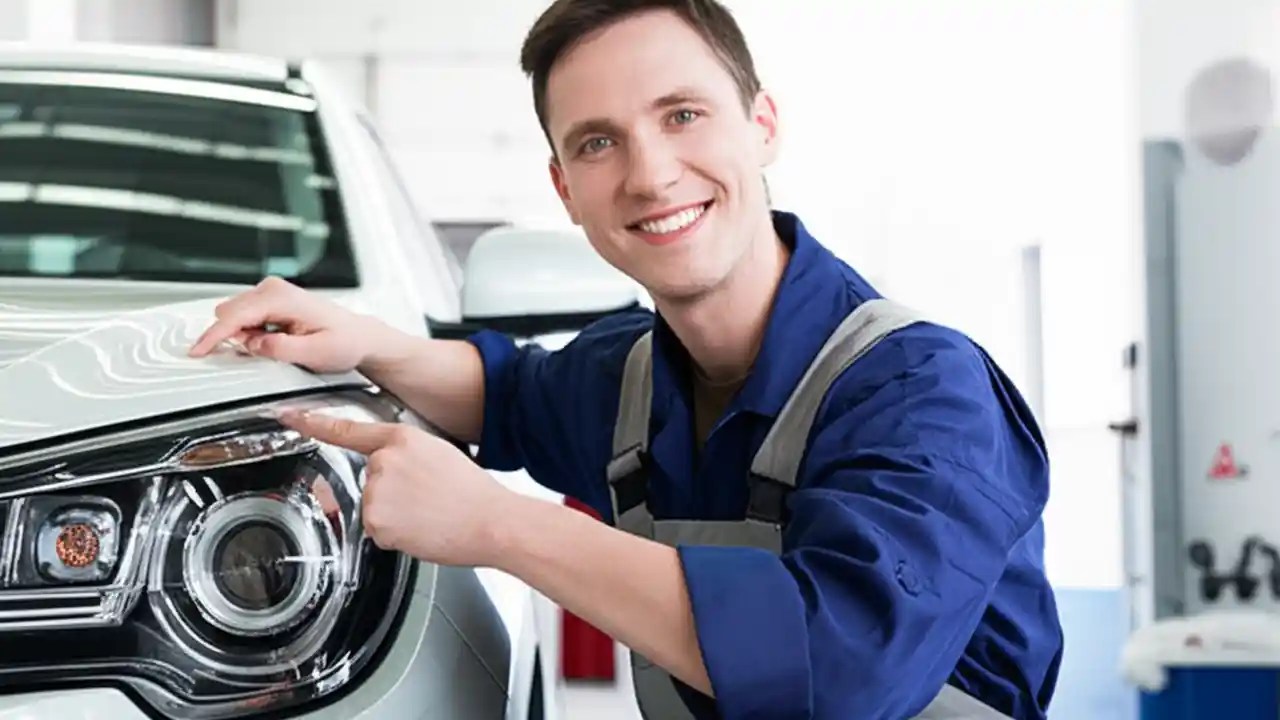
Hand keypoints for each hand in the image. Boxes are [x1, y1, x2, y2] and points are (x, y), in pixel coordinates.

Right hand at [188, 276, 382, 373]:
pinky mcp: (270, 302)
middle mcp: (273, 289)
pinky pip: (245, 319)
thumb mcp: (315, 353)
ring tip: (280, 347)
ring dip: (245, 337)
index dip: (214, 336)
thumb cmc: (344, 342)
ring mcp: (270, 293)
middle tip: (266, 354)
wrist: (359, 336)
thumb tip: (254, 344)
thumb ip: (280, 348)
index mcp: (281, 298)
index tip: (198, 351)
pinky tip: (276, 341)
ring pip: (234, 317)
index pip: (235, 316)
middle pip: (229, 314)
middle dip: (235, 338)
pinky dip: (252, 334)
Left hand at [279, 409, 513, 566]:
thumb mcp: (440, 457)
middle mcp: (384, 460)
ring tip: (429, 515)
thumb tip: (384, 474)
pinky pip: (377, 532)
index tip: (289, 416)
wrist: (492, 521)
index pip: (349, 430)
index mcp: (402, 439)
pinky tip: (422, 529)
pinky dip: (397, 536)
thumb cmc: (473, 494)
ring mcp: (377, 490)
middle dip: (392, 495)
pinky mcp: (376, 520)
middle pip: (370, 481)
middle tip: (426, 500)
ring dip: (396, 518)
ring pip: (373, 509)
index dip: (314, 423)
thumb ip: (404, 459)